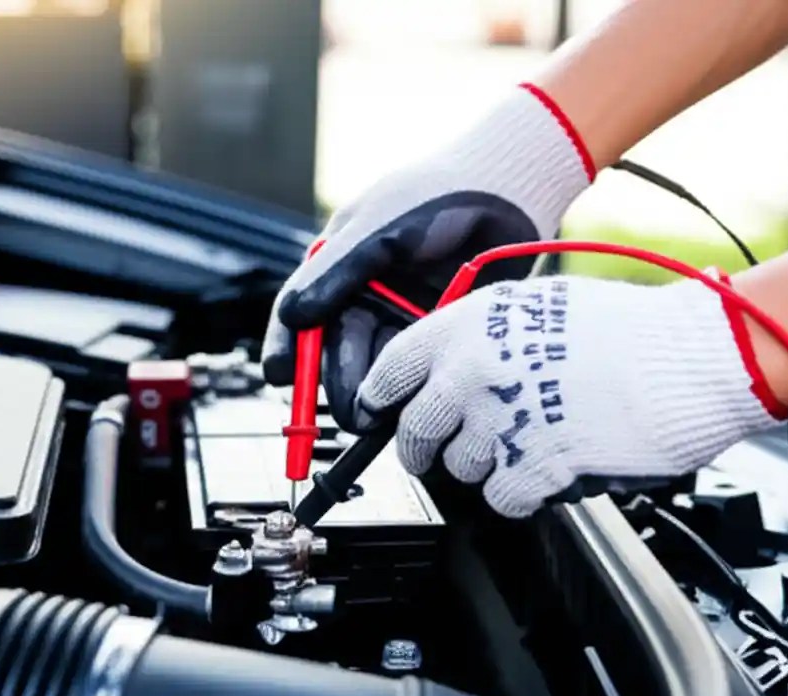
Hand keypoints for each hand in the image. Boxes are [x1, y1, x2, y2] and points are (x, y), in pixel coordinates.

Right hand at [261, 84, 594, 431]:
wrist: (507, 190)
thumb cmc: (436, 194)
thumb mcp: (376, 229)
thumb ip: (335, 273)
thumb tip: (293, 317)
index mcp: (336, 265)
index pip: (299, 312)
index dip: (287, 348)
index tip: (280, 377)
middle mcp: (363, 293)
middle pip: (337, 350)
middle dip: (340, 382)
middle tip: (352, 412)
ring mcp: (398, 313)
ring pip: (375, 363)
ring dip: (377, 390)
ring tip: (384, 413)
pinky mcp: (434, 329)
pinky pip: (415, 363)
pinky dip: (411, 383)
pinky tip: (415, 399)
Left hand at [355, 275, 787, 517]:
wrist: (689, 357)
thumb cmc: (631, 329)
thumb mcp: (539, 308)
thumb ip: (485, 338)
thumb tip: (453, 368)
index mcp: (469, 325)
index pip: (392, 369)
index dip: (380, 397)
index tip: (378, 412)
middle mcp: (472, 371)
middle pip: (416, 432)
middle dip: (424, 449)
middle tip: (439, 453)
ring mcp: (500, 421)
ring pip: (460, 469)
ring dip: (488, 467)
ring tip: (528, 445)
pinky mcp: (533, 465)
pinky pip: (502, 498)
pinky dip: (522, 494)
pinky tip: (549, 470)